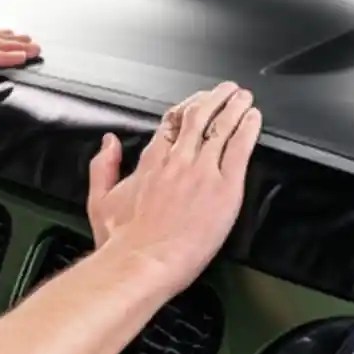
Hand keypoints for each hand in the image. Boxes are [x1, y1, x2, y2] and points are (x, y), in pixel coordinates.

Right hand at [87, 82, 261, 292]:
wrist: (142, 263)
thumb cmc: (122, 242)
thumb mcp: (100, 199)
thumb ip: (102, 166)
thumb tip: (108, 143)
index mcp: (152, 162)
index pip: (172, 124)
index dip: (187, 108)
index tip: (197, 102)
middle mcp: (178, 160)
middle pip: (199, 118)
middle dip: (215, 99)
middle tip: (227, 90)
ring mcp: (203, 172)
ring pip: (221, 127)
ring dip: (235, 108)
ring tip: (244, 97)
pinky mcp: (224, 188)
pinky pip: (240, 149)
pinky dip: (248, 130)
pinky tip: (254, 119)